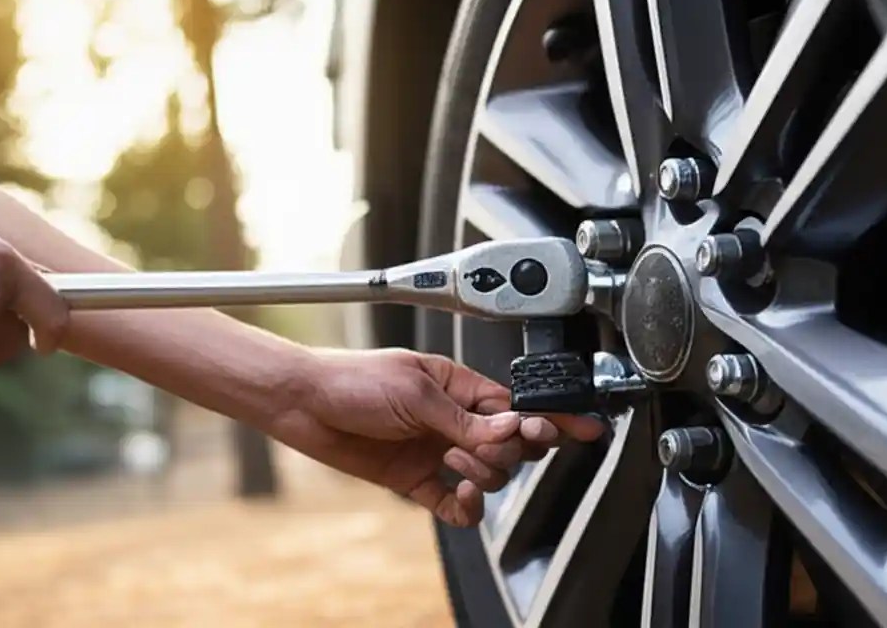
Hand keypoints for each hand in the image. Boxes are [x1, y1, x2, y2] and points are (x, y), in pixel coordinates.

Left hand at [278, 349, 605, 526]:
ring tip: (457, 463)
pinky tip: (461, 497)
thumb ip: (465, 418)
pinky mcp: (416, 479)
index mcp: (459, 387)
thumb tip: (510, 429)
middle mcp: (452, 420)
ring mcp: (436, 450)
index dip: (549, 419)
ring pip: (489, 474)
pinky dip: (465, 506)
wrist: (304, 404)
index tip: (581, 430)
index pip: (515, 407)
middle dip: (511, 451)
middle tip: (488, 448)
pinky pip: (455, 503)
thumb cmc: (352, 380)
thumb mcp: (415, 391)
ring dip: (483, 474)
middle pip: (510, 446)